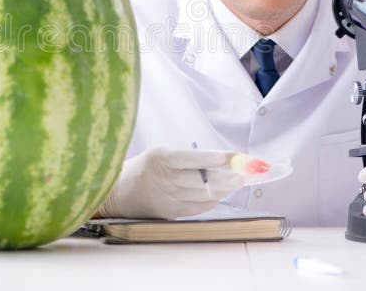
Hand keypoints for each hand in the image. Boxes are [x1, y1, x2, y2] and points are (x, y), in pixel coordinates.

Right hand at [98, 146, 244, 218]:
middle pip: (201, 180)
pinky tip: (222, 193)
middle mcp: (165, 178)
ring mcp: (168, 198)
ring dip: (224, 188)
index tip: (231, 157)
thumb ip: (189, 157)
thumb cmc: (147, 167)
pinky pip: (198, 207)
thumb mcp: (163, 153)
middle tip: (245, 174)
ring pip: (203, 194)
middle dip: (226, 177)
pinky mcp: (171, 212)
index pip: (191, 158)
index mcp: (162, 158)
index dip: (212, 158)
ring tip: (239, 182)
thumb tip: (225, 161)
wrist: (120, 191)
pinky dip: (212, 200)